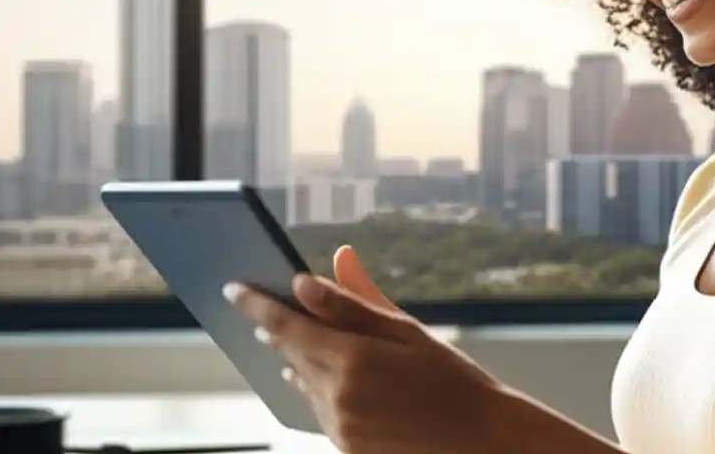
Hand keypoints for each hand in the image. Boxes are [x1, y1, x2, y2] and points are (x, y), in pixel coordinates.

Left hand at [225, 260, 504, 453]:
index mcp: (355, 360)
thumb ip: (355, 304)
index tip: (233, 288)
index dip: (256, 304)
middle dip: (278, 329)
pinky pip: (318, 409)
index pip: (287, 325)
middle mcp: (339, 396)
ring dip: (298, 359)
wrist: (480, 439)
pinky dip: (316, 388)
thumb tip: (310, 278)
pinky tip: (326, 377)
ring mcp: (340, 427)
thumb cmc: (453, 379)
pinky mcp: (346, 447)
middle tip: (262, 308)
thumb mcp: (409, 332)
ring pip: (302, 382)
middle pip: (291, 354)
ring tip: (293, 339)